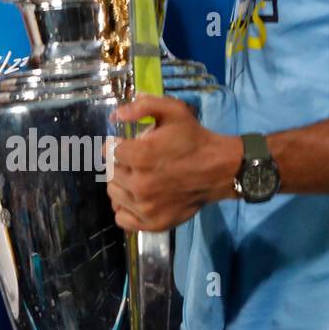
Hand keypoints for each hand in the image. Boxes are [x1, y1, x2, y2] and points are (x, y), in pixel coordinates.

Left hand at [105, 95, 242, 232]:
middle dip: (120, 164)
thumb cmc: (194, 138)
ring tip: (138, 178)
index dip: (116, 145)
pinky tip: (137, 198)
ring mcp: (146, 207)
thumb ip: (142, 106)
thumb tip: (115, 115)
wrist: (220, 169)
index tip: (127, 145)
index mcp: (141, 156)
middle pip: (110, 173)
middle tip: (136, 162)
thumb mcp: (173, 110)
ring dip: (121, 185)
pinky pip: (122, 219)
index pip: (108, 151)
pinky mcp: (153, 223)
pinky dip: (125, 208)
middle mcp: (140, 184)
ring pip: (114, 194)